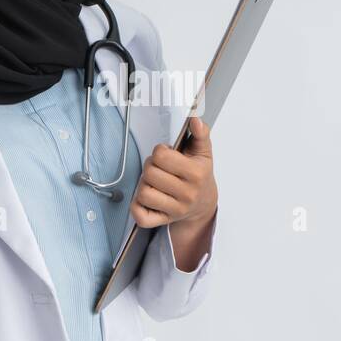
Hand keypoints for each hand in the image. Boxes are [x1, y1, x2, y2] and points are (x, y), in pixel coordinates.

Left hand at [130, 114, 217, 240]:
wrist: (204, 204)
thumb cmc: (200, 174)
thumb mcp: (203, 152)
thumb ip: (200, 134)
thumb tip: (195, 120)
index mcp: (197, 174)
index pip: (162, 156)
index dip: (160, 151)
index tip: (167, 155)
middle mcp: (187, 194)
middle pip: (150, 173)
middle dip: (150, 166)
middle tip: (159, 168)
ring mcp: (175, 209)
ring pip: (143, 193)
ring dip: (144, 184)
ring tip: (154, 182)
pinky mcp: (164, 221)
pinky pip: (140, 216)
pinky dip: (137, 206)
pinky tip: (146, 198)